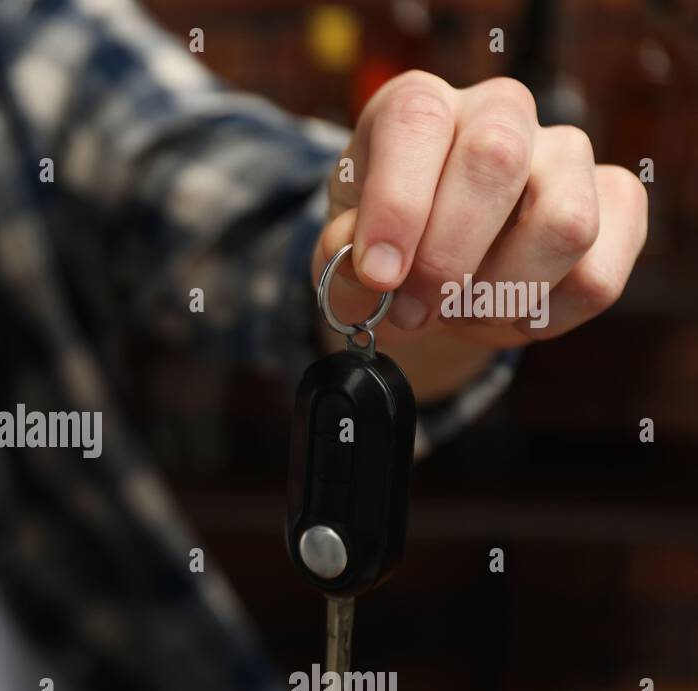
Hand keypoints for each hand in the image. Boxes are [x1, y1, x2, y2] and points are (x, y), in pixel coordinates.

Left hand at [315, 71, 647, 351]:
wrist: (430, 279)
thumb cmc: (384, 252)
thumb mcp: (342, 256)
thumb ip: (342, 260)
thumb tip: (370, 272)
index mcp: (418, 106)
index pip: (418, 121)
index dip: (398, 203)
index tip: (380, 274)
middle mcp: (498, 112)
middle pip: (498, 160)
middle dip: (448, 258)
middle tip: (412, 311)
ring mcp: (566, 152)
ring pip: (564, 223)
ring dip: (500, 293)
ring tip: (460, 310)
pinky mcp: (615, 204)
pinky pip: (597, 275)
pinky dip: (543, 317)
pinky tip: (505, 313)